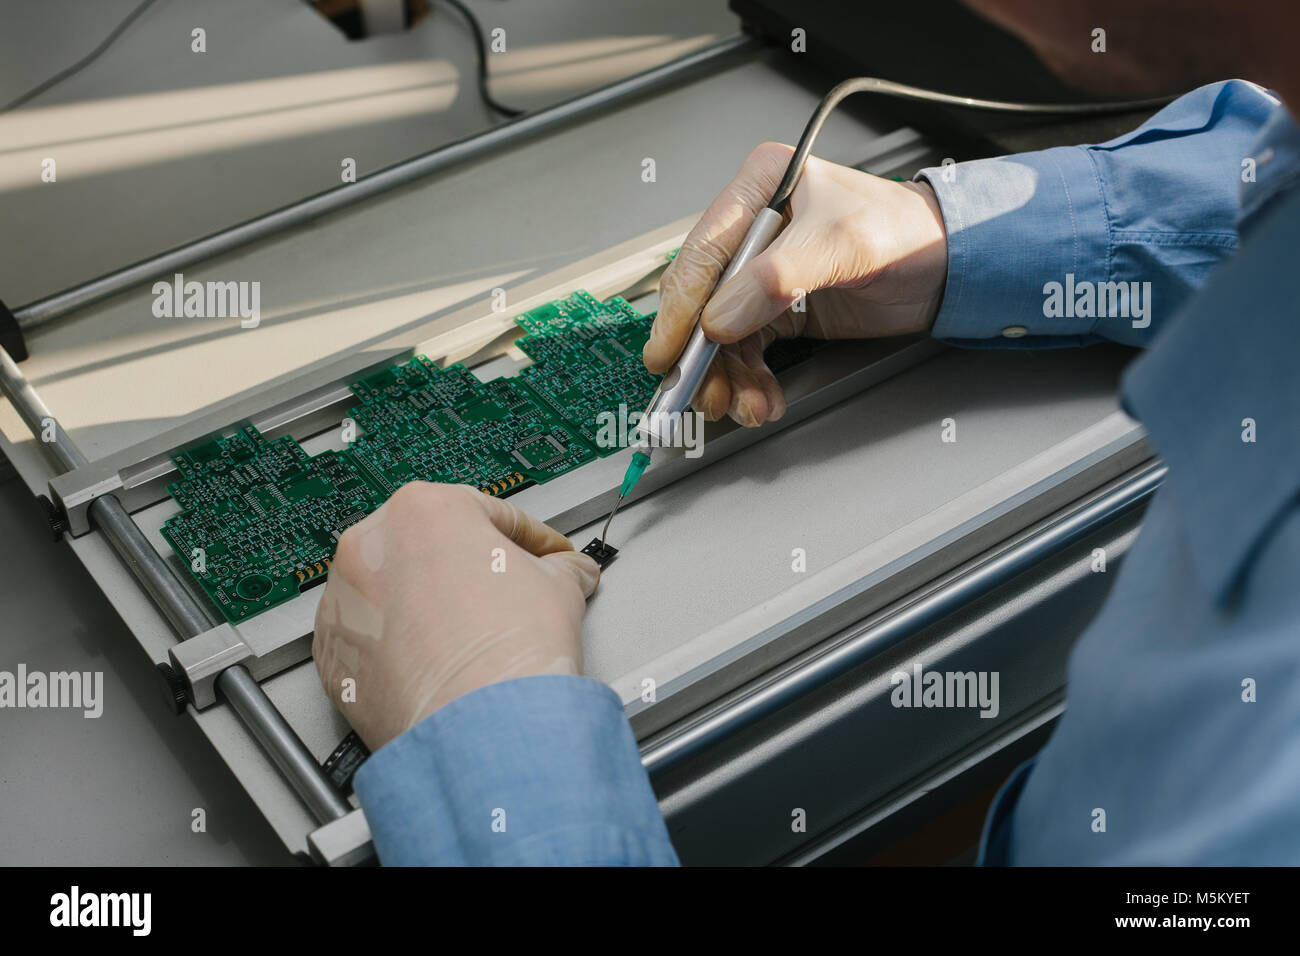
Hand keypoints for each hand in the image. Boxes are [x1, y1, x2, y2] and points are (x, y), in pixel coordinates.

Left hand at [313, 482, 600, 750]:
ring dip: (429, 607)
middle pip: (432, 547)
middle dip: (470, 569)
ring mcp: (343, 601)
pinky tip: (438, 665)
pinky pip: (371, 639)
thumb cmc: (508, 656)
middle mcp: (370, 545)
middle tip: (508, 597)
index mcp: (424, 508)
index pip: (490, 515)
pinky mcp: (331, 656)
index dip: (530, 541)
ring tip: (471, 638)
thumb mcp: (561, 589)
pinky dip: (398, 648)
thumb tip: (567, 573)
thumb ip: (561, 568)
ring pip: (394, 592)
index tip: (544, 558)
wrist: (480, 734)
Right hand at [643, 142, 948, 425]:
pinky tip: (759, 400)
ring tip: (742, 406)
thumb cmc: (908, 234)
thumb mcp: (844, 245)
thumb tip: (719, 318)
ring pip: (718, 334)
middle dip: (700, 352)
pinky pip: (746, 351)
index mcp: (760, 188)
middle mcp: (753, 229)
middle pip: (700, 298)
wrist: (950, 268)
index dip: (681, 306)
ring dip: (726, 377)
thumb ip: (778, 278)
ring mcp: (761, 273)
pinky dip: (748, 382)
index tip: (670, 351)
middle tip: (698, 393)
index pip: (702, 251)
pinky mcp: (776, 309)